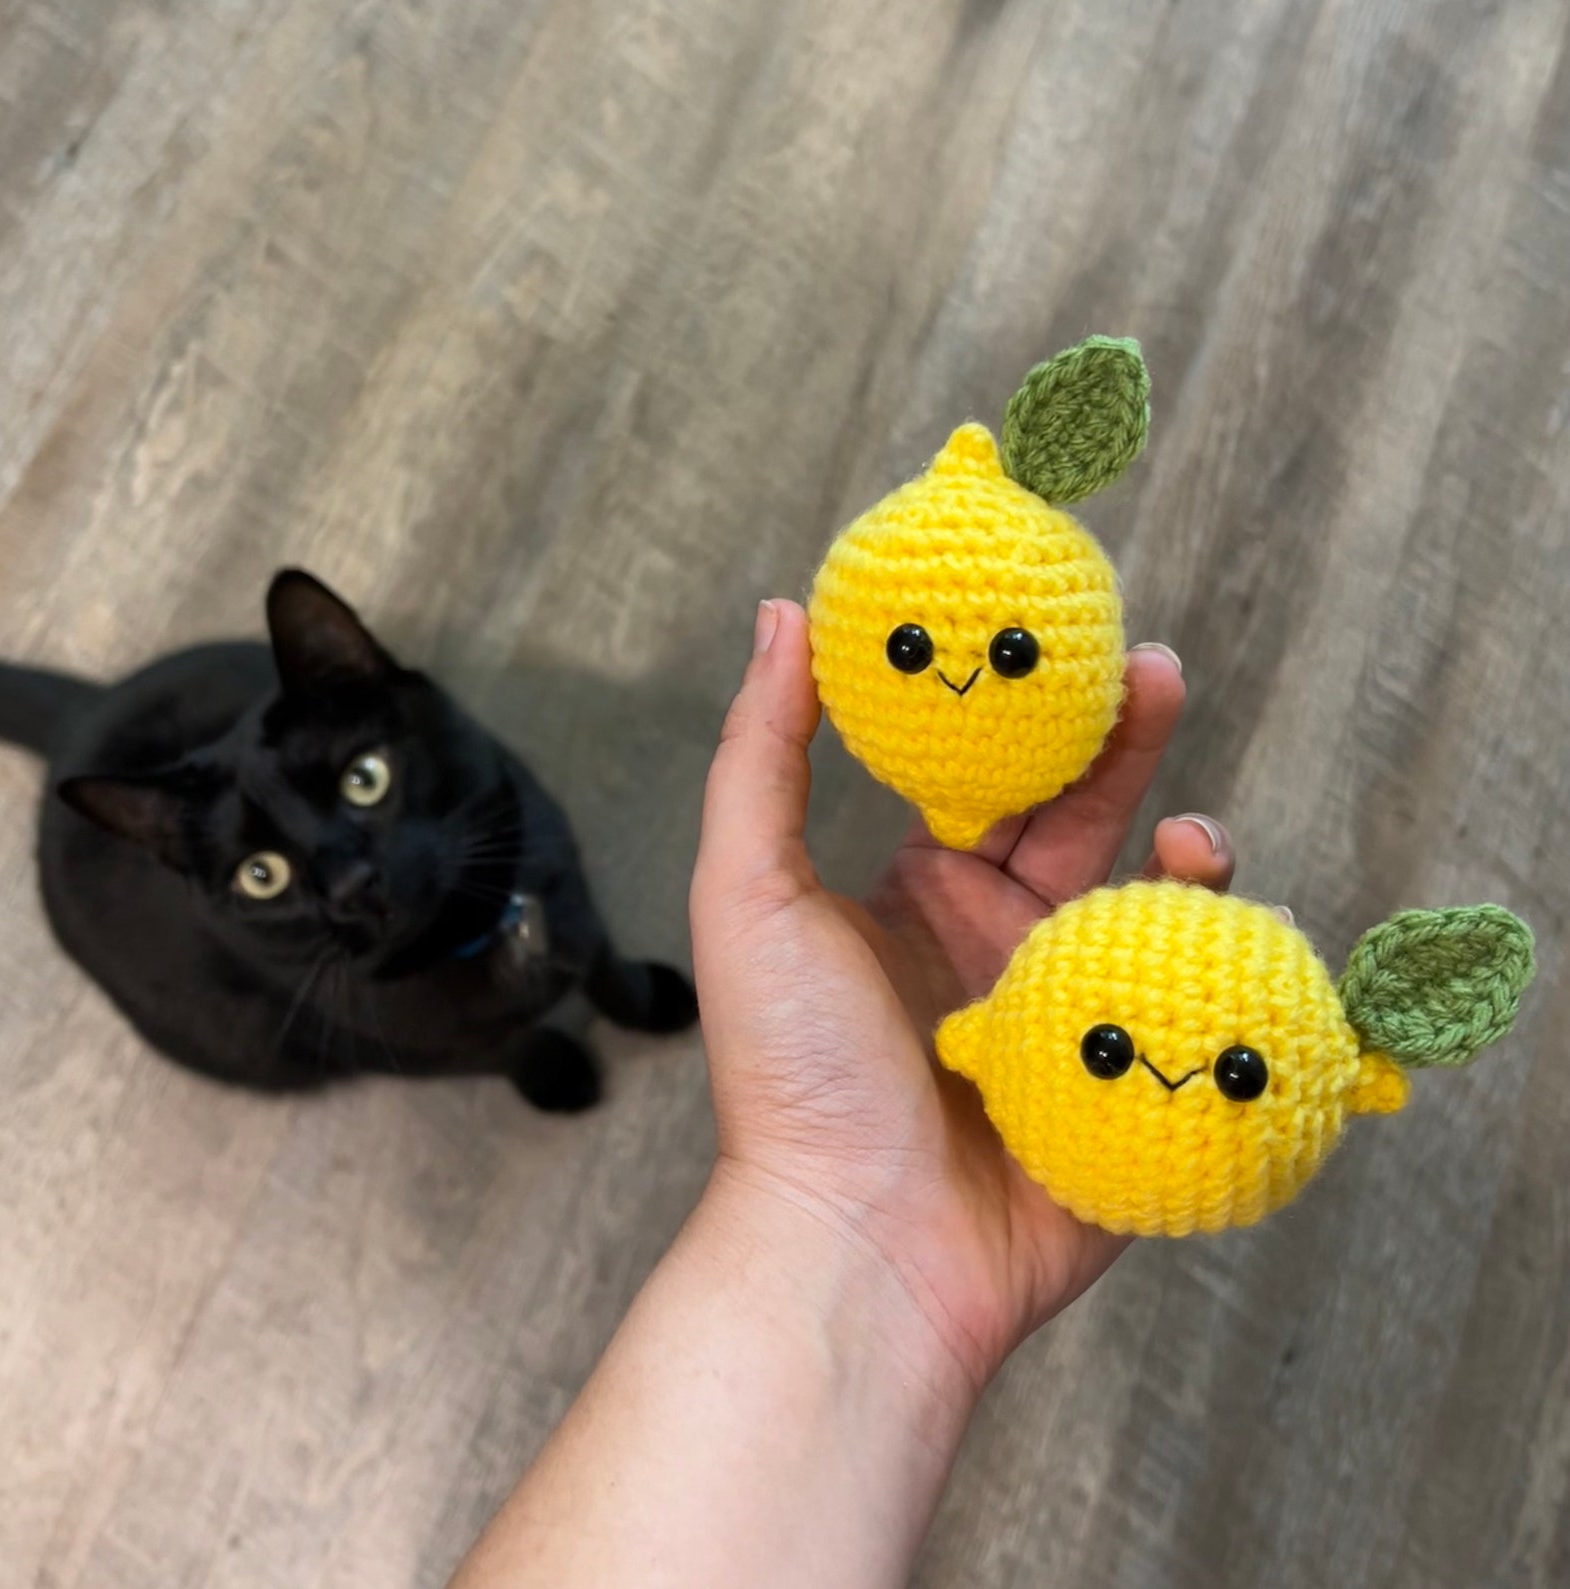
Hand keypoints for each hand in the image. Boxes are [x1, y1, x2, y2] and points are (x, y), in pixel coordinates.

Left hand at [690, 601, 1232, 1392]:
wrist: (859, 1244)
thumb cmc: (793, 1070)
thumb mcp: (752, 891)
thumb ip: (763, 754)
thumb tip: (784, 615)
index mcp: (926, 896)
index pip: (994, 779)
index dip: (1030, 708)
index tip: (1057, 634)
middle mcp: (1003, 944)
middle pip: (1085, 820)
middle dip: (1123, 744)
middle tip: (1156, 669)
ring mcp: (1074, 1013)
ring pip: (1152, 906)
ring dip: (1185, 852)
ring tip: (1195, 830)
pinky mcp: (1131, 1083)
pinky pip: (1196, 1005)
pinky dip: (1220, 959)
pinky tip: (1222, 928)